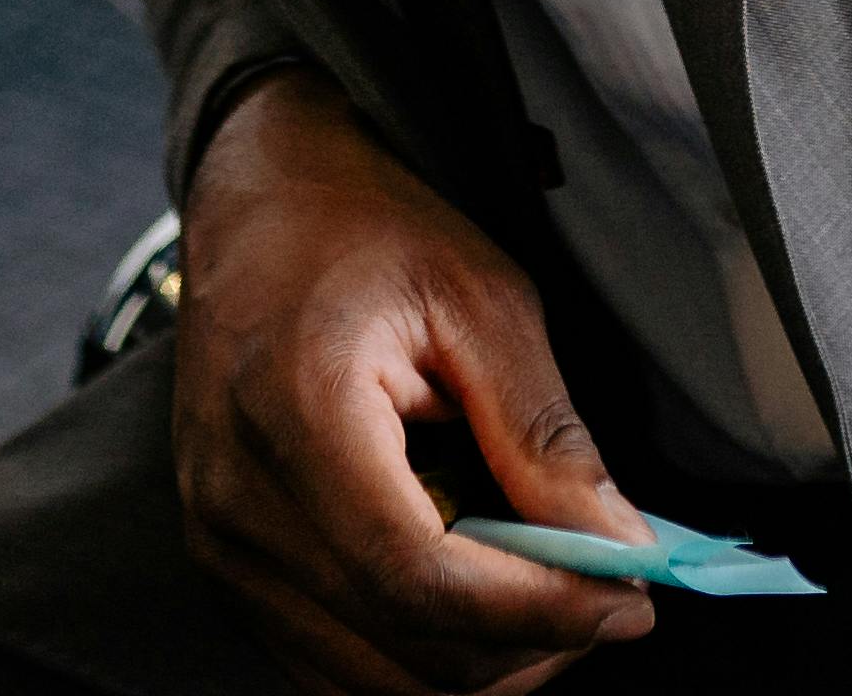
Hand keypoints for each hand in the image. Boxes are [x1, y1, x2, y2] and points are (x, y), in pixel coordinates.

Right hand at [168, 72, 654, 693]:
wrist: (254, 203)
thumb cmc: (365, 230)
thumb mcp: (481, 297)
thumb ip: (544, 433)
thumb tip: (618, 548)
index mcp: (293, 413)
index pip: (416, 578)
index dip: (535, 609)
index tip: (629, 598)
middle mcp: (237, 503)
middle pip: (401, 649)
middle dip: (526, 644)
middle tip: (610, 590)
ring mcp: (221, 547)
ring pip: (370, 680)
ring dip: (481, 660)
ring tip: (551, 589)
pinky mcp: (229, 569)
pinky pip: (333, 665)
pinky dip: (421, 652)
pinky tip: (479, 591)